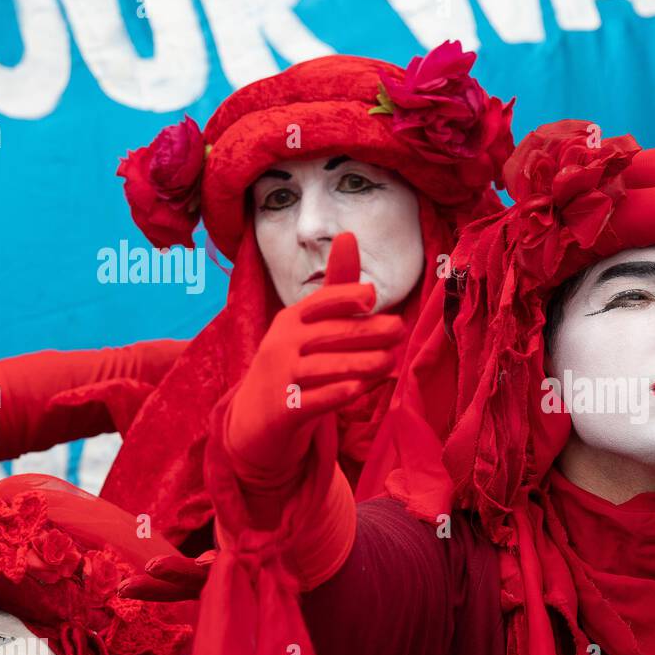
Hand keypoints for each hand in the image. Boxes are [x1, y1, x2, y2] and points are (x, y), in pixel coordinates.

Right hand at [226, 232, 402, 483]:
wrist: (256, 420)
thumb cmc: (294, 364)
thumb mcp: (310, 326)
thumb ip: (336, 289)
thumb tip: (349, 235)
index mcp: (292, 320)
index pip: (319, 303)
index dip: (344, 297)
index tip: (372, 296)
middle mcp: (283, 344)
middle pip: (329, 334)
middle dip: (365, 331)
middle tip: (399, 329)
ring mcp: (281, 377)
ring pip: (324, 367)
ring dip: (359, 363)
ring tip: (389, 361)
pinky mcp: (283, 410)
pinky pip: (312, 401)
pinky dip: (334, 394)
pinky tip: (358, 390)